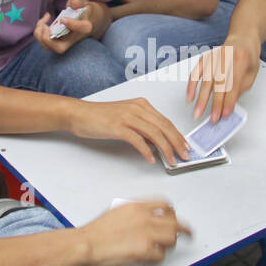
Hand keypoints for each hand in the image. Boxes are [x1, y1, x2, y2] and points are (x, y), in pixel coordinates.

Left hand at [33, 0, 94, 54]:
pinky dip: (39, 30)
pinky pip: (43, 40)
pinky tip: (46, 18)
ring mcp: (63, 42)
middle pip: (60, 48)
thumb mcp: (83, 2)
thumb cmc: (82, 9)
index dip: (72, 25)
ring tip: (45, 18)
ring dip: (40, 33)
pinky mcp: (56, 41)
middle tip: (45, 26)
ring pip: (48, 47)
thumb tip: (74, 4)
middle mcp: (73, 39)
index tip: (63, 19)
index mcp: (85, 27)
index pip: (82, 29)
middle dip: (47, 39)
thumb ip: (79, 2)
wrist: (84, 19)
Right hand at [68, 97, 189, 166]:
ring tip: (171, 161)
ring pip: (154, 134)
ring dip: (166, 149)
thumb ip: (142, 127)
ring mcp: (127, 117)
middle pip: (164, 127)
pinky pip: (137, 140)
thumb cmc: (100, 117)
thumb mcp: (126, 118)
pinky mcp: (118, 126)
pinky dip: (146, 151)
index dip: (178, 135)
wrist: (79, 114)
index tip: (185, 147)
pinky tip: (151, 159)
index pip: (166, 121)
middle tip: (184, 156)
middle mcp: (137, 108)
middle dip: (177, 143)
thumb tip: (157, 142)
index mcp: (141, 105)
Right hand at [80, 199, 191, 265]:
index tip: (175, 218)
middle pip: (174, 222)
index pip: (164, 204)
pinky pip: (160, 255)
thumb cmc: (94, 233)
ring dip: (169, 245)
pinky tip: (151, 259)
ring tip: (164, 248)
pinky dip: (157, 258)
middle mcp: (145, 218)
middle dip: (183, 230)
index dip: (172, 213)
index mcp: (137, 206)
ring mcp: (146, 234)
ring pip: (171, 238)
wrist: (86, 245)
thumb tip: (144, 220)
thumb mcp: (115, 212)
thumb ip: (133, 213)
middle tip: (188, 234)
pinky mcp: (144, 250)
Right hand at [186, 37, 258, 122]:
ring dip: (201, 98)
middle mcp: (225, 56)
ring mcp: (213, 57)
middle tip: (212, 118)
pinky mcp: (205, 58)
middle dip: (215, 103)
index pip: (233, 84)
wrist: (242, 39)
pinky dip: (191, 86)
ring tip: (197, 112)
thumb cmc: (247, 57)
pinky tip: (189, 97)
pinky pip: (195, 72)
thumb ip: (239, 89)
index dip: (228, 101)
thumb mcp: (251, 74)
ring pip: (205, 80)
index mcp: (241, 59)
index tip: (225, 114)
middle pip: (218, 83)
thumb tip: (228, 106)